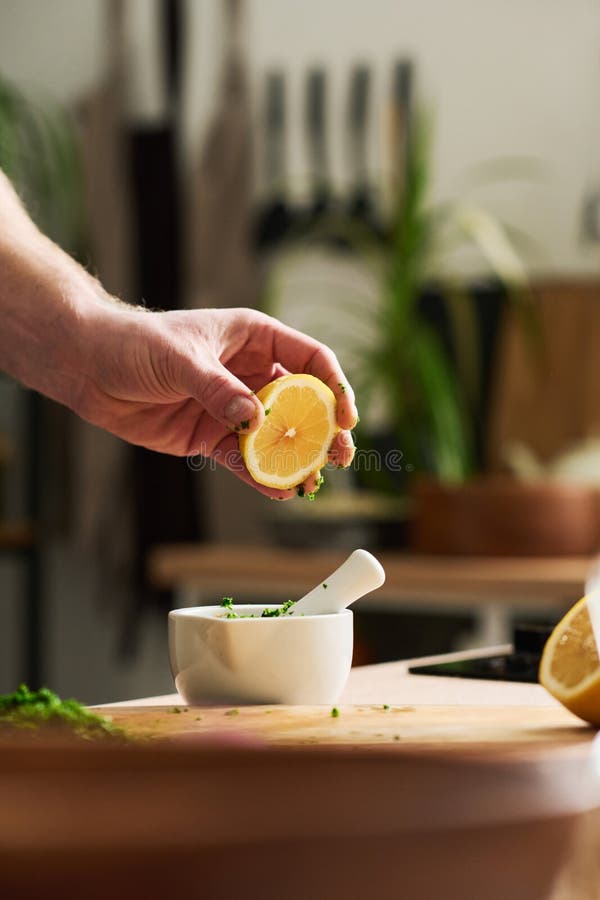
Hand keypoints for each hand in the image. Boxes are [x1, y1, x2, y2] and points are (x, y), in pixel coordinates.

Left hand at [77, 305, 357, 498]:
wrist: (90, 367)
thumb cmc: (136, 343)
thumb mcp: (180, 359)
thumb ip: (217, 389)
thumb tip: (255, 421)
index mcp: (254, 338)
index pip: (311, 360)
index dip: (334, 387)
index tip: (345, 417)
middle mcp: (251, 373)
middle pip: (303, 403)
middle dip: (325, 431)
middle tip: (342, 458)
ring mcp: (233, 407)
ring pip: (277, 436)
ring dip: (297, 460)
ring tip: (312, 483)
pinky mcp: (212, 436)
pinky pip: (245, 459)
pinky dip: (261, 476)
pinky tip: (278, 492)